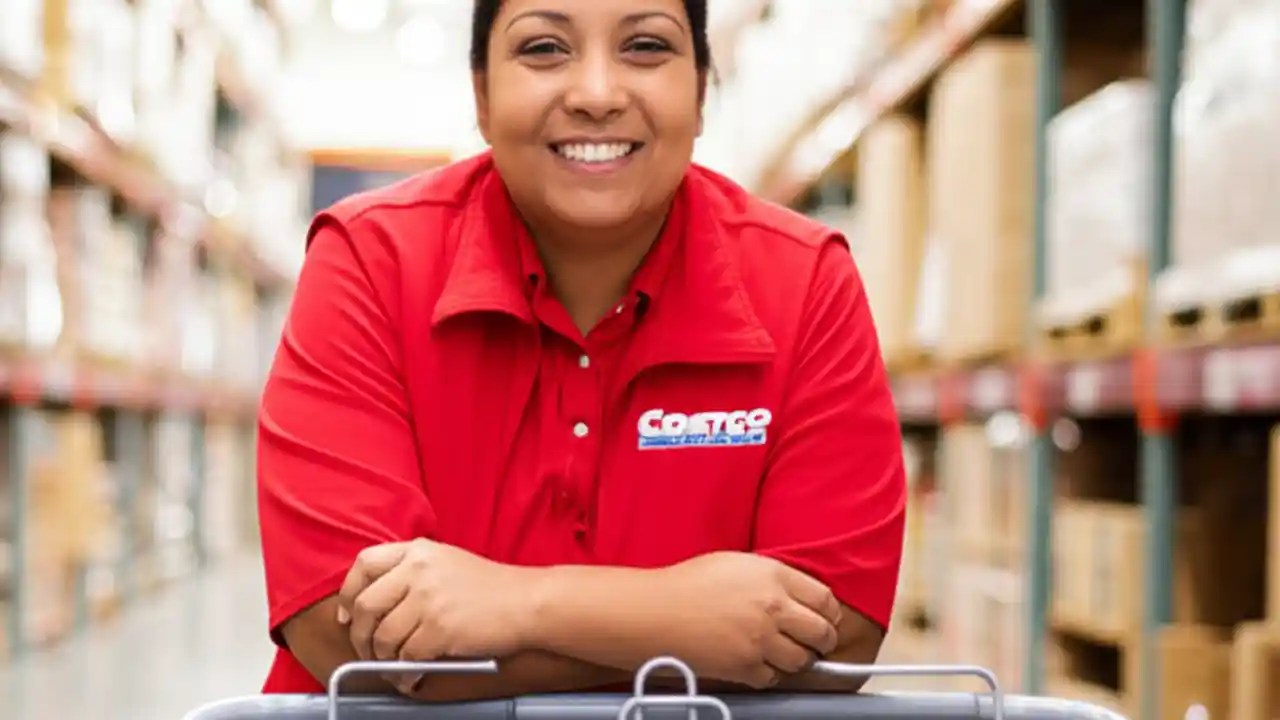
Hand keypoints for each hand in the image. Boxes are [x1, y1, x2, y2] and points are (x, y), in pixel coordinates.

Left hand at [337, 539, 532, 666]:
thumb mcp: (447, 563)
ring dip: (383, 659)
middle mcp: (418, 570)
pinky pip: (406, 658)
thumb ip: (412, 574)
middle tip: (367, 651)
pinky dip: (405, 673)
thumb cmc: (493, 588)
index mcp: (418, 551)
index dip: (348, 593)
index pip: (364, 564)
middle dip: (360, 636)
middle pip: (365, 606)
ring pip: (382, 637)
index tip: (348, 615)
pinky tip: (413, 677)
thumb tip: (377, 607)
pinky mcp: (438, 629)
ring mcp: (427, 599)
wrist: (527, 602)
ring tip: (396, 667)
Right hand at [651, 552, 840, 688]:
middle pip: (822, 633)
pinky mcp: (746, 667)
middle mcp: (773, 608)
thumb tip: (798, 596)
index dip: (829, 613)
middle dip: (822, 640)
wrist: (655, 612)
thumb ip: (773, 578)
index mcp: (774, 576)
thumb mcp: (737, 564)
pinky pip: (773, 677)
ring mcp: (760, 640)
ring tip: (781, 651)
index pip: (825, 600)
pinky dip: (768, 672)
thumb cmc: (688, 584)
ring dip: (797, 659)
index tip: (825, 619)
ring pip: (802, 660)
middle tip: (815, 642)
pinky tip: (755, 660)